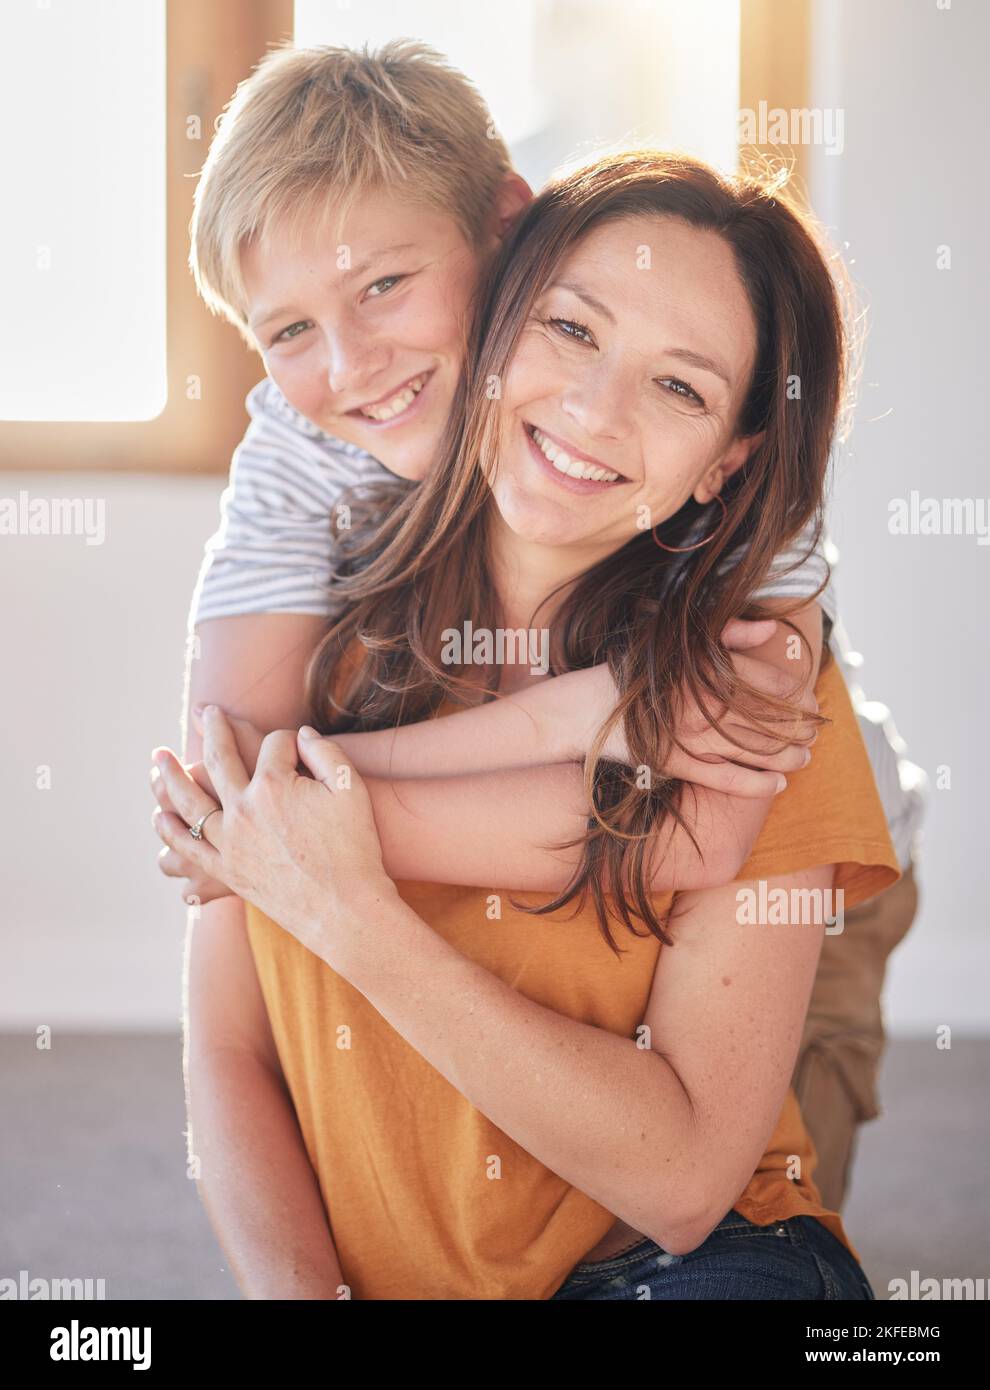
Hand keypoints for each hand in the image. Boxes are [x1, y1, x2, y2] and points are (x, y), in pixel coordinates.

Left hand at [151, 707, 394, 970]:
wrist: (344, 908)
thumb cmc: (354, 847)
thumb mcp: (351, 789)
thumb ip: (325, 751)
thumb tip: (300, 734)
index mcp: (274, 784)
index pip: (274, 744)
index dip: (290, 741)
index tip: (301, 747)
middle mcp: (242, 808)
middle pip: (220, 758)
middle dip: (215, 731)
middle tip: (208, 714)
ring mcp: (228, 841)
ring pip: (189, 801)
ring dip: (171, 777)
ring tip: (159, 758)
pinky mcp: (225, 870)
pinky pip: (188, 846)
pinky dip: (171, 830)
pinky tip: (160, 817)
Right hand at [561, 618, 818, 797]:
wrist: (584, 709)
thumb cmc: (632, 673)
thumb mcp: (678, 644)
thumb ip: (727, 634)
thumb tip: (771, 629)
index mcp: (708, 669)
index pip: (771, 681)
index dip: (797, 693)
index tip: (810, 700)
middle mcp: (704, 703)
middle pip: (771, 719)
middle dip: (800, 728)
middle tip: (815, 731)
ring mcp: (691, 737)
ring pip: (756, 751)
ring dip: (788, 756)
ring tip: (806, 758)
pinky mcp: (678, 765)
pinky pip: (728, 780)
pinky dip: (757, 784)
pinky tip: (777, 784)